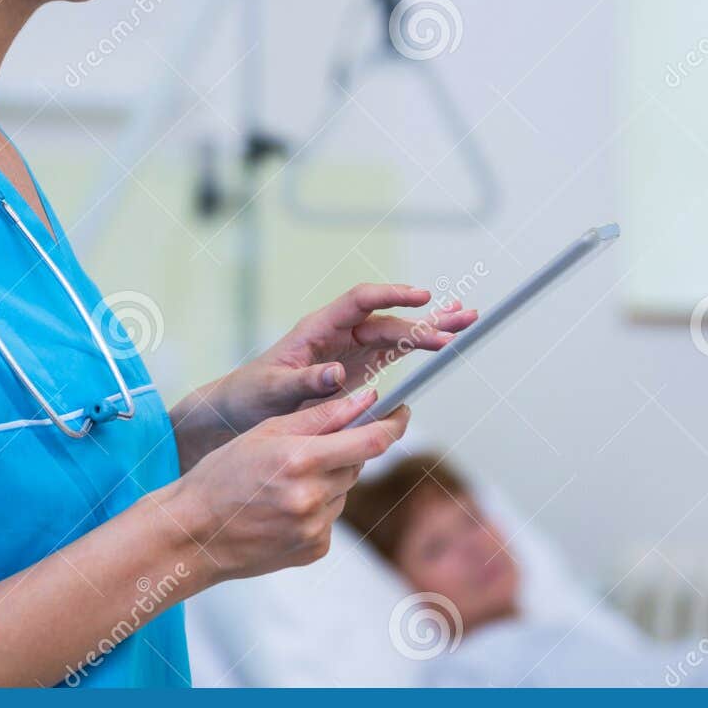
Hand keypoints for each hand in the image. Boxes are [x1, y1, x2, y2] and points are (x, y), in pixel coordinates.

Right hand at [157, 387, 408, 582]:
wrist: (194, 535)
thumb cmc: (222, 476)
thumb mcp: (265, 433)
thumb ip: (321, 416)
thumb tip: (367, 399)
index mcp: (301, 460)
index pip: (371, 441)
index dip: (394, 424)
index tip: (402, 411)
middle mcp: (313, 497)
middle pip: (357, 464)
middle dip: (342, 452)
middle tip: (307, 450)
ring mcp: (315, 528)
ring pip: (343, 492)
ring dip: (327, 481)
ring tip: (283, 484)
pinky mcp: (314, 549)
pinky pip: (330, 518)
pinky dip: (316, 509)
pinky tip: (282, 509)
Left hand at [170, 283, 476, 468]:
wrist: (239, 411)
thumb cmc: (251, 396)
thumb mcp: (272, 391)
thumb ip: (304, 381)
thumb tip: (336, 372)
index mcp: (318, 329)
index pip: (361, 302)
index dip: (391, 296)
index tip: (421, 297)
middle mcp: (339, 334)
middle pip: (388, 319)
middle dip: (425, 319)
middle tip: (463, 319)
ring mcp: (351, 350)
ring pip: (397, 333)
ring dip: (430, 327)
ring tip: (468, 320)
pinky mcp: (358, 369)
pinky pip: (394, 352)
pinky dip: (419, 345)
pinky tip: (444, 337)